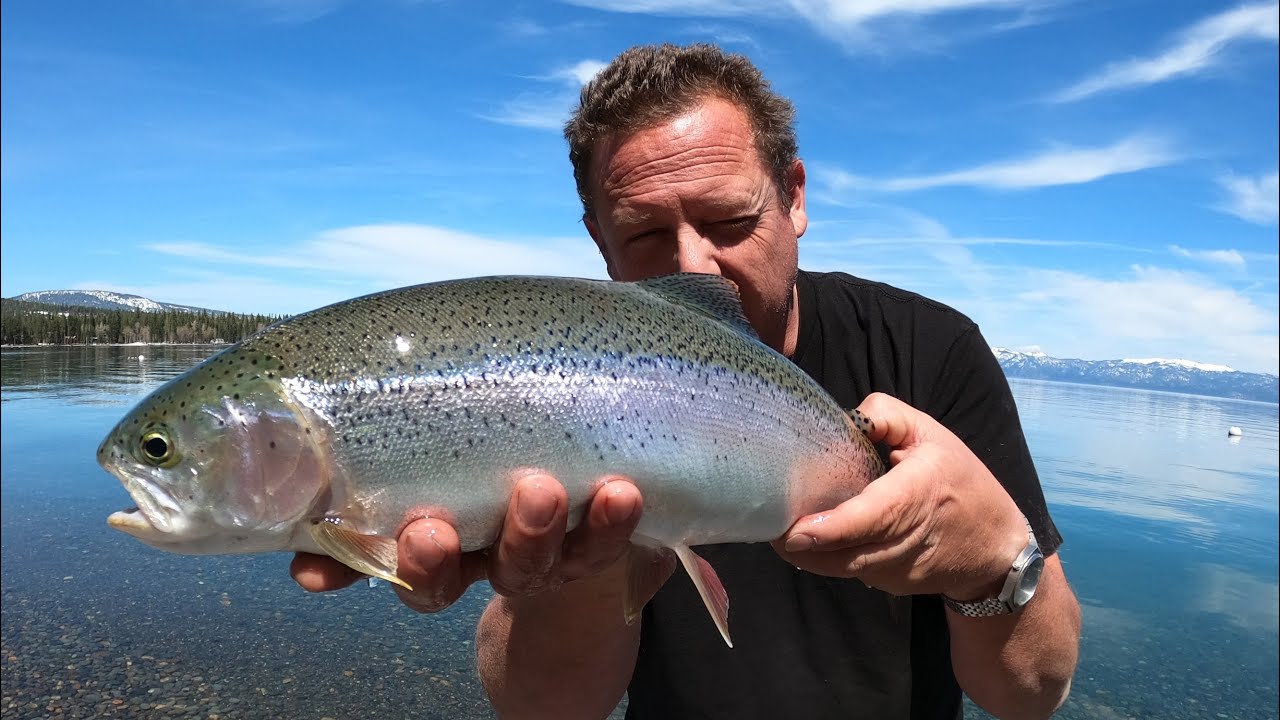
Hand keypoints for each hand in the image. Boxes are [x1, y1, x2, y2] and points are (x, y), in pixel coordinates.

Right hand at [291, 474, 644, 611]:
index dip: (363, 568)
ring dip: (534, 531)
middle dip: (439, 559)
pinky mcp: (599, 540)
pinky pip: (605, 540)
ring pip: (533, 559)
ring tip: (541, 492)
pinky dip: (610, 522)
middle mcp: (488, 557)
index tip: (328, 569)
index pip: (396, 567)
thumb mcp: (438, 472)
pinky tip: (620, 494)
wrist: (583, 524)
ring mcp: (545, 552)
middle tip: (430, 532)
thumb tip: (305, 535)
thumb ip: (375, 495)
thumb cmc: (491, 473)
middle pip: (453, 572)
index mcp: (440, 546)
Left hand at [772, 392, 1026, 599]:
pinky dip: (825, 557)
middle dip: (800, 542)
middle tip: (766, 520)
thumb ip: (888, 416)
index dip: (828, 529)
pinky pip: (848, 571)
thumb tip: (847, 415)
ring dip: (806, 553)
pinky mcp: (888, 585)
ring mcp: (895, 570)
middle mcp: (904, 540)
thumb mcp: (932, 434)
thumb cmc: (962, 482)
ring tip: (778, 526)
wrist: (995, 547)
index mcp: (916, 495)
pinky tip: (810, 537)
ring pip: (840, 568)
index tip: (792, 530)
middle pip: (842, 552)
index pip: (868, 519)